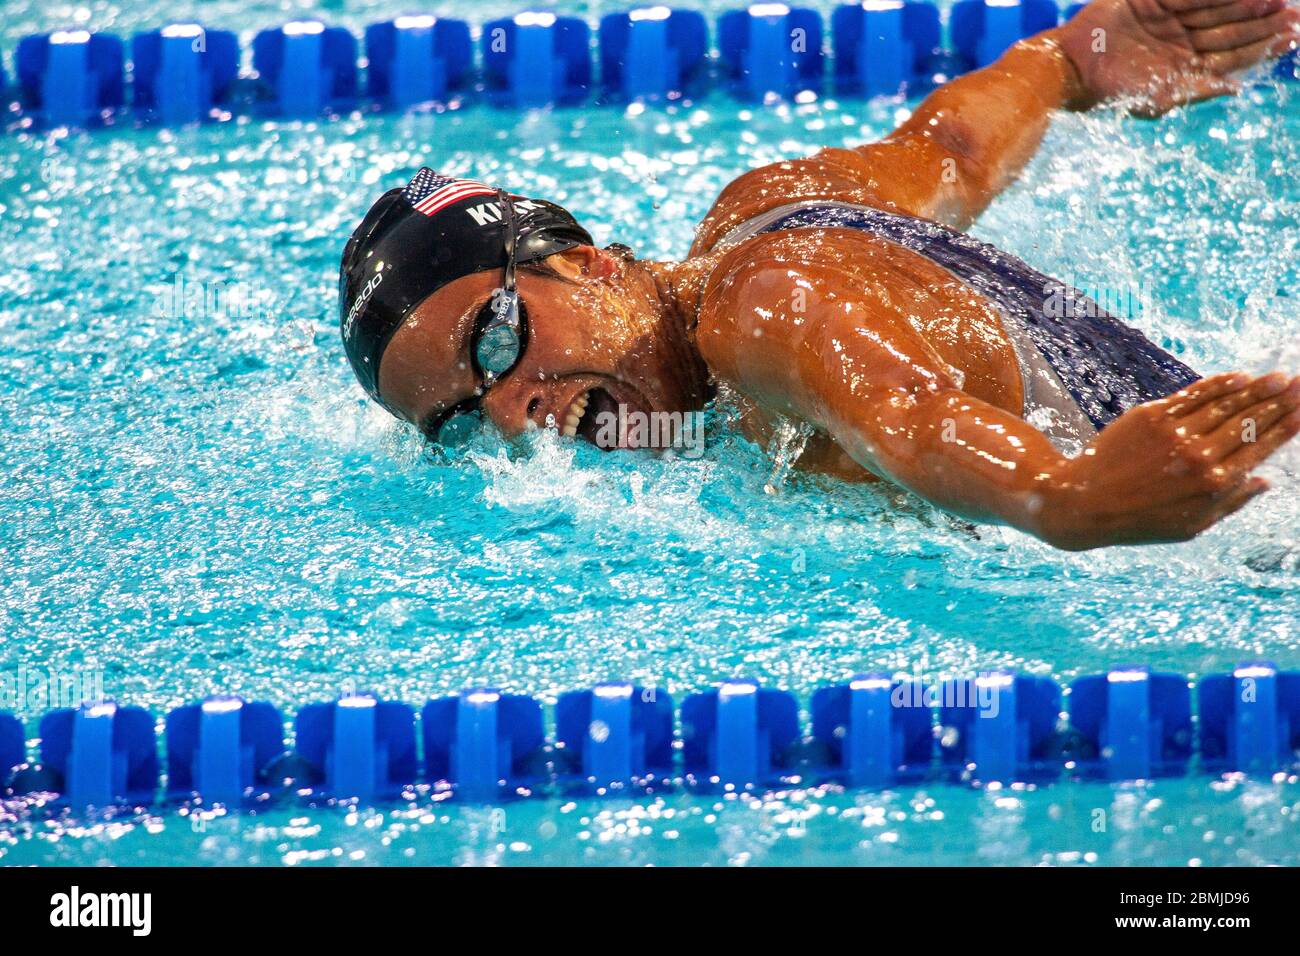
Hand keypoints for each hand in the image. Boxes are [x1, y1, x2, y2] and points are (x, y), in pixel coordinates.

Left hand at [1038, 372, 1299, 549]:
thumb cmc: (1140, 519)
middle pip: (1249, 421)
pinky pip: (1193, 395)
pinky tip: (1239, 378)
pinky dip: (1219, 385)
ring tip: (1279, 378)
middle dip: (1281, 401)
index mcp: (1214, 485)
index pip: (1260, 447)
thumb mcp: (1191, 525)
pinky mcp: (1151, 416)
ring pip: (1226, 404)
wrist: (1083, 504)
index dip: (1287, 425)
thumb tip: (1265, 481)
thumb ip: (1232, 502)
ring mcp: (1175, 434)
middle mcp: (1199, 457)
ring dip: (1256, 388)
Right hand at [1055, 0, 1299, 115]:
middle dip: (1262, 22)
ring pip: (1215, 6)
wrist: (1071, 70)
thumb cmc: (1112, 93)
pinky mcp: (1149, 0)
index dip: (1262, 47)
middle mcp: (1179, 40)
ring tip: (1277, 0)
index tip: (1292, 38)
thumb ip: (1199, 89)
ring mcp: (1166, 18)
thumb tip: (1237, 89)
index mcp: (1183, 65)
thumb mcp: (1161, 97)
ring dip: (1246, 2)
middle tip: (1293, 15)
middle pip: (1230, 27)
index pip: (1231, 54)